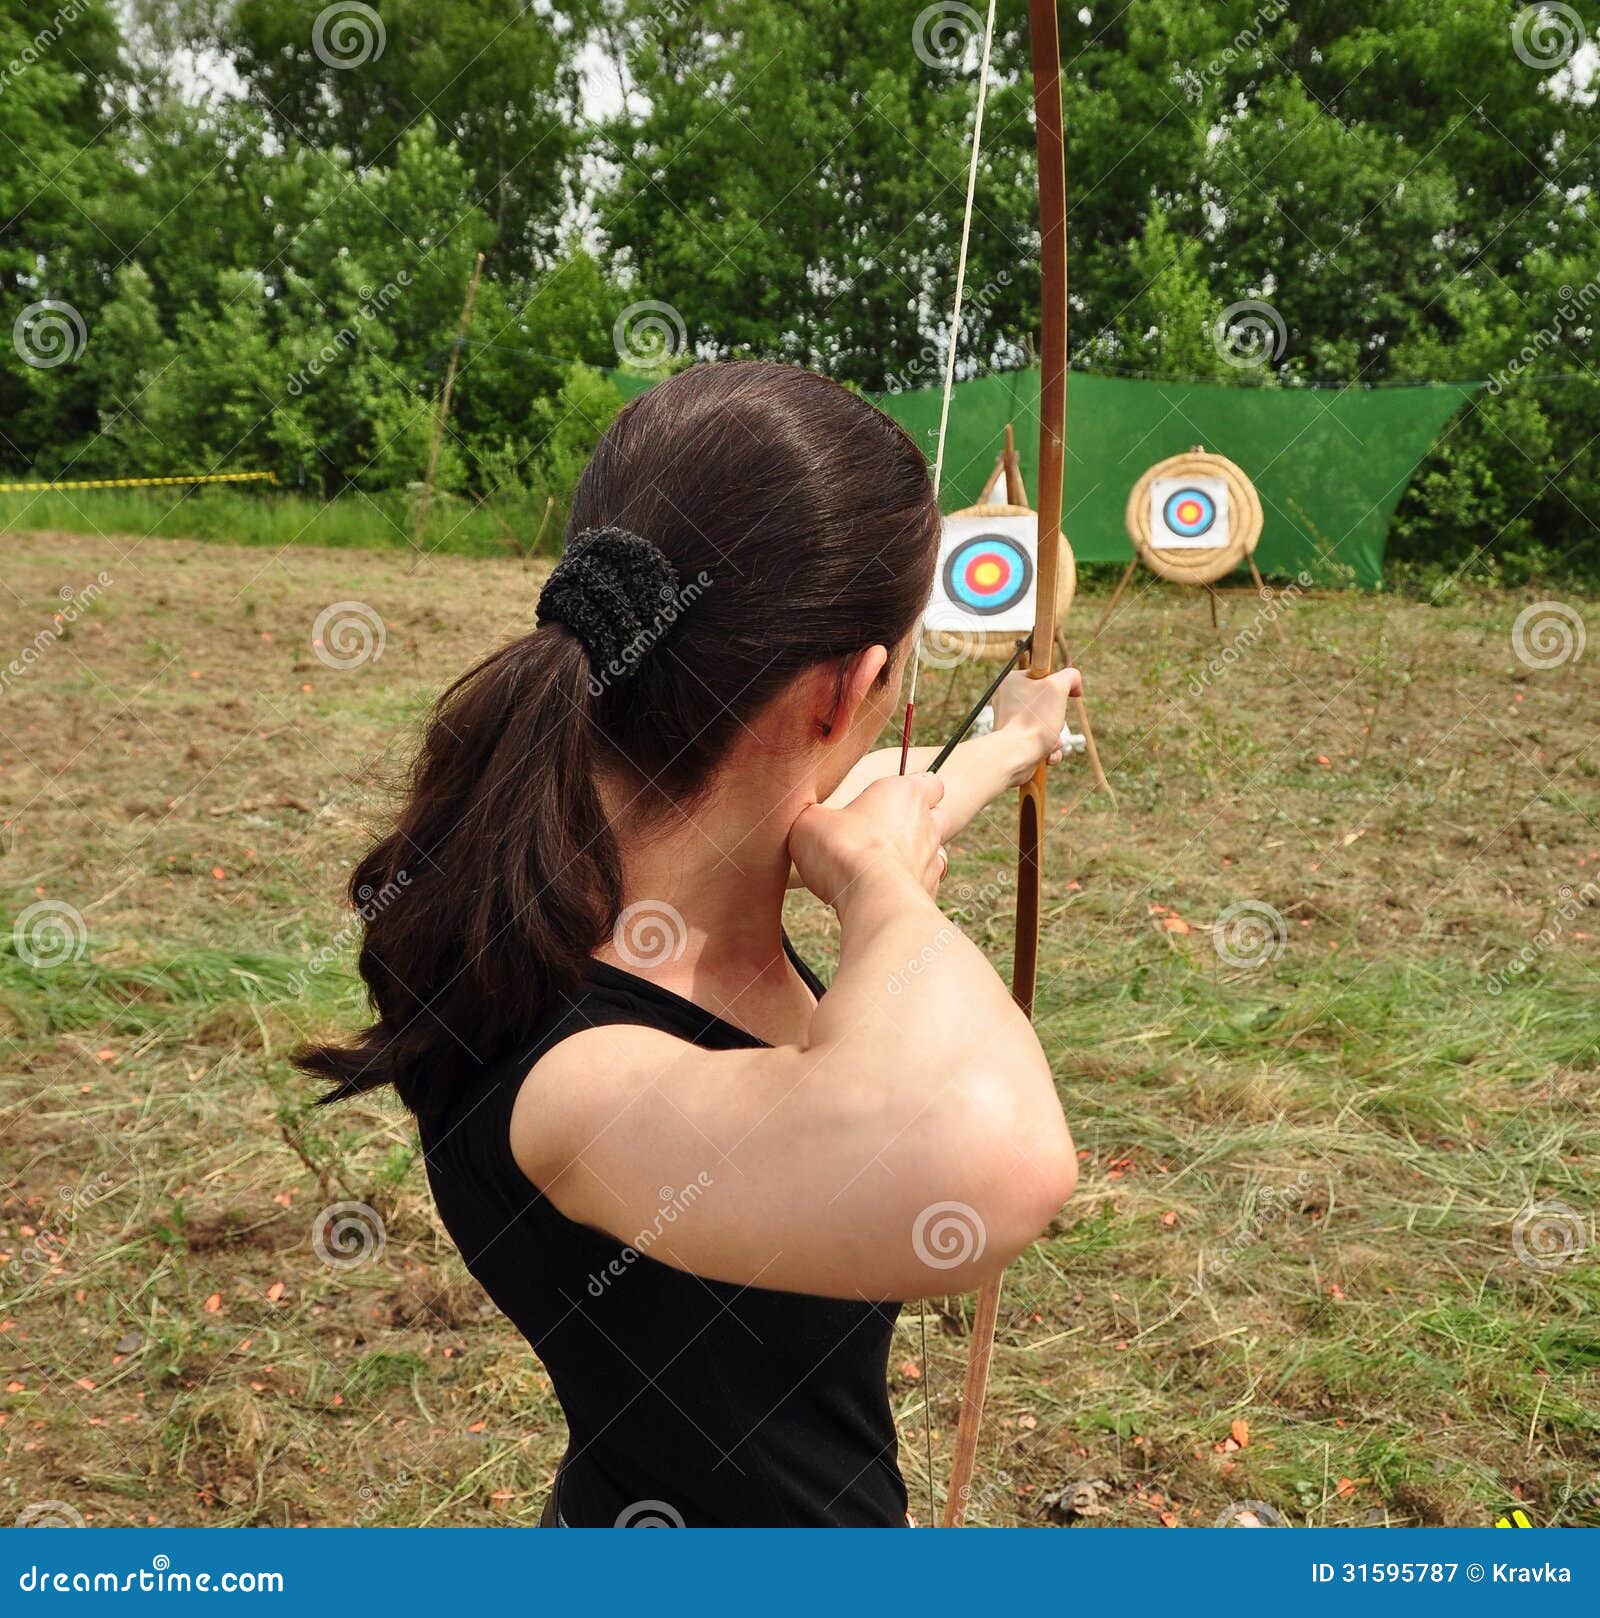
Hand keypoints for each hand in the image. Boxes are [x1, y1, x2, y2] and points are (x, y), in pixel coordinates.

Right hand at [789, 774, 948, 909]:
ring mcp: (931, 858)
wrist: (872, 898)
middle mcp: (926, 822)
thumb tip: (809, 820)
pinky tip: (884, 891)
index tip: (891, 797)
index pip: (930, 781)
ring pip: (933, 850)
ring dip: (914, 854)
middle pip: (938, 814)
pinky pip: (924, 882)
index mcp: (903, 792)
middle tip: (886, 830)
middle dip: (920, 820)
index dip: (914, 788)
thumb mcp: (810, 821)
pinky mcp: (930, 891)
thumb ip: (815, 815)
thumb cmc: (843, 849)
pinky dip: (909, 884)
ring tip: (882, 864)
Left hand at [990, 666, 1081, 781]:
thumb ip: (1069, 676)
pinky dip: (1049, 749)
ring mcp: (1011, 723)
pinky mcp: (1015, 742)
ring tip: (1050, 741)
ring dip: (1056, 736)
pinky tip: (1047, 754)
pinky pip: (1040, 741)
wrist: (1016, 755)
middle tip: (1053, 721)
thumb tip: (1075, 682)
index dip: (1058, 686)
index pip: (1044, 677)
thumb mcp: (1057, 687)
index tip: (1066, 695)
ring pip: (1047, 725)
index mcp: (1012, 681)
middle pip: (1048, 704)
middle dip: (1058, 717)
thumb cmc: (1034, 719)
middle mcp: (1008, 701)